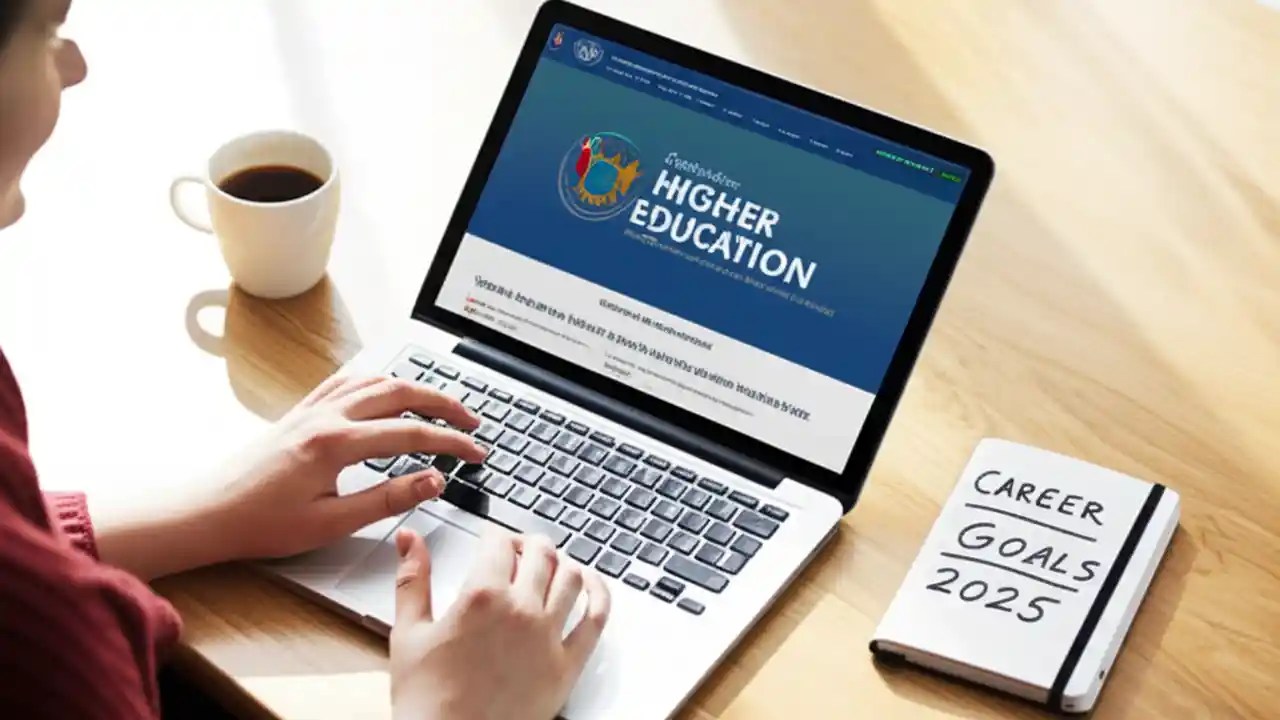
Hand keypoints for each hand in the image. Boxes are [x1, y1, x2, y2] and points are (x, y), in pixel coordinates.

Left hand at [92, 375, 486, 578]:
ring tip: (442, 405)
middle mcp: (325, 416)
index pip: (411, 433)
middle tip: (472, 421)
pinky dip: (380, 381)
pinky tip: (390, 389)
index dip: (451, 442)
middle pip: (401, 392)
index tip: (476, 453)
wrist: (207, 514)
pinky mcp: (302, 412)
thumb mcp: (330, 523)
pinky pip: (348, 381)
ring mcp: (312, 408)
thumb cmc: (260, 524)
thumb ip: (387, 499)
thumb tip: (432, 481)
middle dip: (443, 404)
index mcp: (334, 443)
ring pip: (376, 380)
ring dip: (415, 388)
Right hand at [390, 529, 611, 719]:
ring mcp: (548, 637)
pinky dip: (599, 593)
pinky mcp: (567, 664)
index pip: (498, 543)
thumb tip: (409, 539)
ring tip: (548, 565)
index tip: (489, 540)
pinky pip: (596, 618)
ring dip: (560, 562)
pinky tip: (591, 585)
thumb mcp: (408, 633)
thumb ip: (412, 579)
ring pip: (570, 577)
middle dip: (527, 543)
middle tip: (517, 549)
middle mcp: (520, 610)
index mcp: (481, 597)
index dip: (493, 535)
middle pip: (540, 553)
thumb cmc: (427, 701)